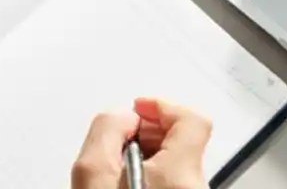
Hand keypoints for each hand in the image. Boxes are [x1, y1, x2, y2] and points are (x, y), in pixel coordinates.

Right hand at [72, 98, 211, 188]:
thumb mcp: (92, 173)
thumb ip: (106, 132)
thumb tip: (121, 116)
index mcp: (178, 176)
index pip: (192, 118)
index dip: (163, 105)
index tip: (141, 106)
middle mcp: (194, 187)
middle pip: (183, 138)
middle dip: (151, 129)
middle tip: (124, 138)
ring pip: (177, 160)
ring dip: (150, 152)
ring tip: (121, 165)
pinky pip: (174, 179)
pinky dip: (153, 171)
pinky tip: (130, 181)